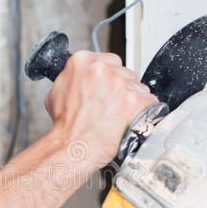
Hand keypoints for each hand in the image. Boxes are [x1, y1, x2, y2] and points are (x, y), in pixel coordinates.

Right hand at [44, 51, 157, 170]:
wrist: (73, 146)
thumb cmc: (66, 125)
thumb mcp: (57, 92)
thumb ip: (73, 78)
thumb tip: (82, 76)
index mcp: (83, 62)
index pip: (110, 60)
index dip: (111, 76)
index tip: (108, 87)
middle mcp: (102, 69)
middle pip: (126, 72)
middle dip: (122, 88)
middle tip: (112, 105)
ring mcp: (121, 84)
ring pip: (139, 87)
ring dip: (132, 100)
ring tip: (118, 116)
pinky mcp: (136, 101)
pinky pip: (149, 102)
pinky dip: (143, 112)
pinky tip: (129, 120)